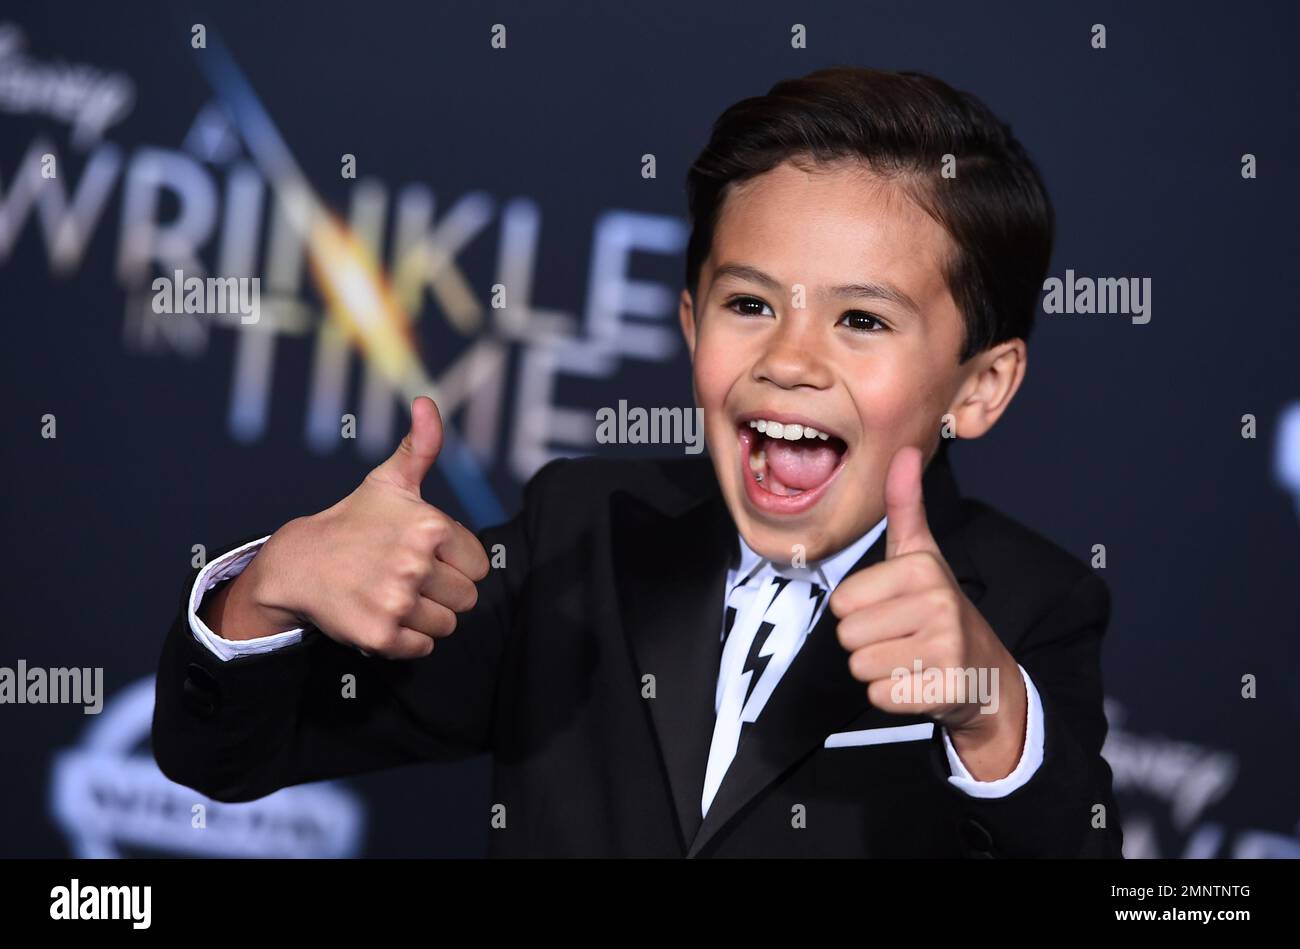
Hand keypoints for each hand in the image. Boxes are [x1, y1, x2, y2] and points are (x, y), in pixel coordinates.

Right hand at [212, 397, 490, 658]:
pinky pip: (423, 648)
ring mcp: (397, 601)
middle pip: (466, 598)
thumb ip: (421, 447)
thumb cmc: (354, 522)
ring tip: (393, 595)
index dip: (454, 563)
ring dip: (425, 616)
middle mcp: (415, 564)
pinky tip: (383, 615)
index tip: (422, 555)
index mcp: (430, 526)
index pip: (478, 566)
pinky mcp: (380, 635)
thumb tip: (427, 401)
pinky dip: (407, 640)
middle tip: (406, 577)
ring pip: (447, 625)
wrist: (298, 564)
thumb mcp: (389, 481)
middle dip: (442, 592)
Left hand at [829, 445, 1025, 777]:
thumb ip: (904, 506)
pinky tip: (920, 681)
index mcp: (921, 568)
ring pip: (860, 666)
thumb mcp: (921, 555)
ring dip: (878, 669)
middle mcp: (937, 604)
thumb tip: (905, 450)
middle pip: (846, 635)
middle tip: (901, 637)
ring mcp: (944, 649)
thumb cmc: (937, 608)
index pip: (841, 601)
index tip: (893, 608)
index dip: (859, 610)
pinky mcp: (943, 690)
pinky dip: (892, 696)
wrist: (985, 673)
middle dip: (866, 641)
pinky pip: (879, 696)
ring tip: (910, 656)